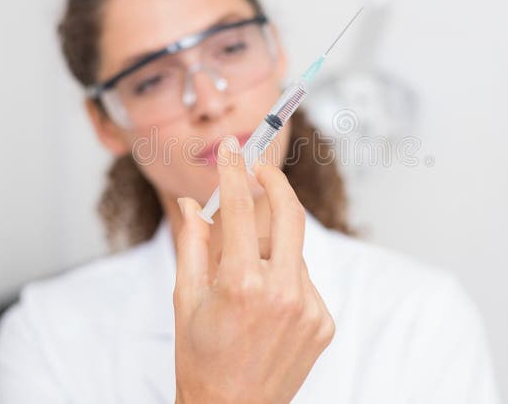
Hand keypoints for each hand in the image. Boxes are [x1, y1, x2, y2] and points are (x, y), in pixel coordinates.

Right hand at [173, 135, 334, 403]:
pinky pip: (304, 281)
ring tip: (246, 278)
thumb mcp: (184, 300)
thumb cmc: (199, 359)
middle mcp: (282, 292)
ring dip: (273, 247)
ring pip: (294, 252)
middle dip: (277, 184)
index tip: (232, 149)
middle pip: (291, 215)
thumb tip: (193, 204)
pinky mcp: (323, 322)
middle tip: (261, 170)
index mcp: (241, 283)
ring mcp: (309, 308)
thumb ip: (192, 245)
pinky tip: (266, 307)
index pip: (241, 209)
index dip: (234, 171)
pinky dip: (285, 279)